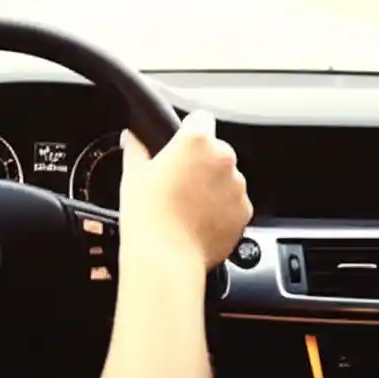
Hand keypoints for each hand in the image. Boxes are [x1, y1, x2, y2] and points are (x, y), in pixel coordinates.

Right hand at [119, 111, 252, 269]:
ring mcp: (237, 186)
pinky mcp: (244, 211)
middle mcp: (223, 159)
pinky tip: (199, 221)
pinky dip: (222, 210)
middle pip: (216, 151)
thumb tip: (134, 137)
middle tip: (179, 183)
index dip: (189, 130)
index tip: (181, 144)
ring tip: (188, 206)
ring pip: (227, 178)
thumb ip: (137, 147)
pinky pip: (234, 204)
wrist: (166, 258)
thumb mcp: (134, 173)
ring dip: (213, 186)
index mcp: (196, 141)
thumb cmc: (148, 215)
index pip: (201, 119)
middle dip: (202, 163)